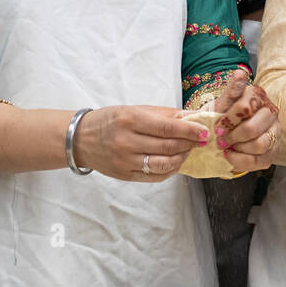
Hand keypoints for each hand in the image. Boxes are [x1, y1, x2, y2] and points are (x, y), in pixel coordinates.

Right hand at [72, 104, 207, 181]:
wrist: (81, 139)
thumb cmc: (111, 120)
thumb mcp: (134, 109)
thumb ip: (164, 114)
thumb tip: (191, 117)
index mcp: (129, 120)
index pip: (167, 127)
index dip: (189, 131)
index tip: (204, 131)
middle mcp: (126, 142)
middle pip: (168, 146)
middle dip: (189, 144)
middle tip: (200, 140)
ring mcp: (125, 161)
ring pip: (164, 164)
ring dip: (182, 158)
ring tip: (188, 150)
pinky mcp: (125, 176)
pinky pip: (155, 177)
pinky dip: (170, 170)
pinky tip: (175, 162)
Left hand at [211, 70, 278, 173]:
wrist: (228, 133)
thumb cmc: (225, 117)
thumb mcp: (224, 103)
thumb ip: (231, 90)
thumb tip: (240, 74)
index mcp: (258, 96)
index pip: (245, 108)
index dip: (228, 120)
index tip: (217, 127)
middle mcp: (270, 112)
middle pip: (252, 128)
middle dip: (232, 137)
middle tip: (221, 139)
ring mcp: (274, 132)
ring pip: (259, 145)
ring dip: (238, 149)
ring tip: (228, 146)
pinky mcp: (273, 150)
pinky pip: (258, 160)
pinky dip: (240, 160)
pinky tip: (231, 155)